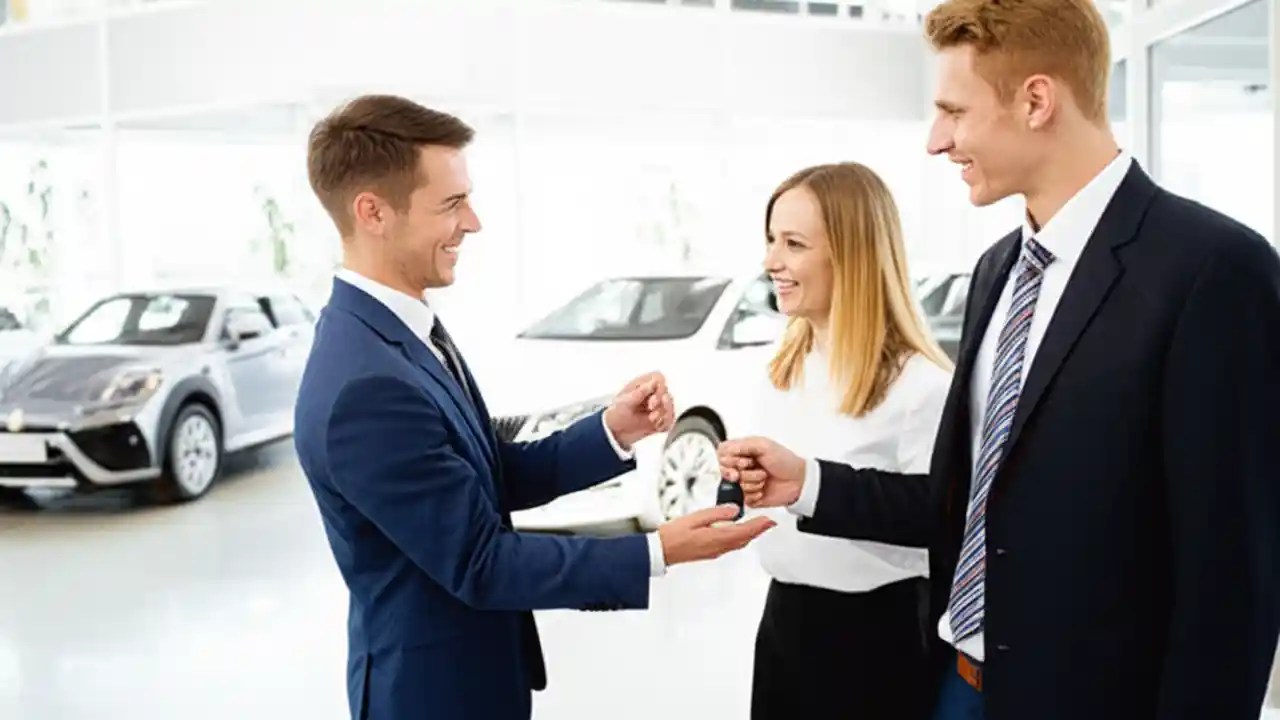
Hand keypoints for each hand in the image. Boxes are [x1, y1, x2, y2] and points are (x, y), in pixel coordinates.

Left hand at [603, 372, 674, 448]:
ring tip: (652, 420)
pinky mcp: (659, 420)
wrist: (613, 433)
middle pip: (667, 393)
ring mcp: (656, 408)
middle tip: (651, 410)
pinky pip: (670, 421)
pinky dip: (665, 424)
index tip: (652, 399)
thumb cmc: (615, 414)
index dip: (659, 388)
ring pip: (670, 408)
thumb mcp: (625, 401)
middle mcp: (651, 395)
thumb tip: (654, 382)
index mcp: (641, 386)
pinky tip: (657, 427)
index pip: (659, 379)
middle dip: (662, 403)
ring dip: (664, 415)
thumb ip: (640, 392)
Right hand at [657, 504, 775, 565]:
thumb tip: (734, 510)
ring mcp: (714, 551)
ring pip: (739, 543)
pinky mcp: (709, 552)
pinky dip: (739, 538)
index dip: (759, 526)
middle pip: (745, 539)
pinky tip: (738, 533)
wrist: (662, 551)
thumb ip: (717, 513)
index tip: (770, 521)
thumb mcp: (696, 518)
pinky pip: (730, 545)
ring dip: (750, 535)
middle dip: (758, 530)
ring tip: (758, 526)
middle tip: (769, 523)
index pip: (744, 531)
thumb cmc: (674, 535)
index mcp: (717, 537)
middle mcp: (718, 547)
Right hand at [718, 437, 805, 508]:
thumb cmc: (785, 461)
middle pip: (724, 471)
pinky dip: (754, 494)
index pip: (721, 454)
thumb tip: (725, 450)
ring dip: (752, 482)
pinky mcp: (748, 497)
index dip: (729, 459)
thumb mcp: (763, 445)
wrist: (799, 481)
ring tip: (764, 478)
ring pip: (734, 486)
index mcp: (741, 452)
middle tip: (752, 468)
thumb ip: (742, 445)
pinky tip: (763, 489)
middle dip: (742, 472)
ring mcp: (744, 483)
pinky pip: (742, 498)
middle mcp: (740, 467)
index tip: (743, 460)